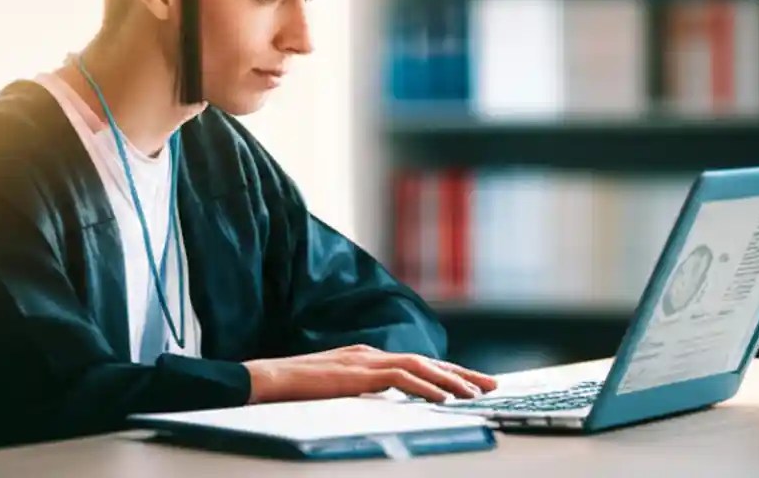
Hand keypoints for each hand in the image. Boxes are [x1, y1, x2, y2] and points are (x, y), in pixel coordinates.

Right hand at [243, 344, 496, 404]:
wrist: (267, 379)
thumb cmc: (294, 388)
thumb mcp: (336, 389)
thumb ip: (361, 391)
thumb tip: (385, 403)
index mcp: (367, 357)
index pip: (416, 363)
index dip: (447, 373)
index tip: (471, 384)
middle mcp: (370, 354)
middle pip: (426, 361)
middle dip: (461, 373)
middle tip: (491, 384)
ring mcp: (364, 361)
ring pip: (419, 367)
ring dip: (450, 380)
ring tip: (474, 394)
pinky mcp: (357, 374)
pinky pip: (400, 378)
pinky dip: (424, 387)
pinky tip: (443, 398)